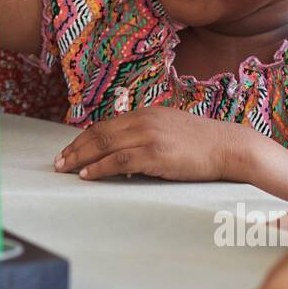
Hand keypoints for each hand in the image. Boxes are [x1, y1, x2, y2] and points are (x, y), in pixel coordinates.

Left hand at [53, 106, 240, 180]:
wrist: (229, 146)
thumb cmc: (202, 143)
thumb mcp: (170, 129)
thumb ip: (147, 135)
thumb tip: (123, 155)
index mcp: (146, 113)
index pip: (105, 125)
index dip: (83, 138)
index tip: (68, 150)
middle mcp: (144, 120)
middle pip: (99, 133)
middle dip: (75, 148)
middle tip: (58, 162)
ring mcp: (149, 136)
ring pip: (104, 145)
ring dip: (81, 158)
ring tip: (65, 169)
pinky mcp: (156, 154)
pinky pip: (119, 161)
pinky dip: (99, 168)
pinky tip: (88, 175)